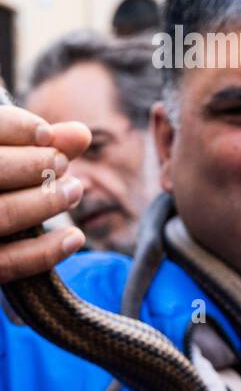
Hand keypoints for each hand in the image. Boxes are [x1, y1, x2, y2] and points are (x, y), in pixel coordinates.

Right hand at [0, 107, 92, 282]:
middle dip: (34, 165)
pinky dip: (45, 252)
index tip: (46, 134)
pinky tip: (74, 237)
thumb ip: (38, 147)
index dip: (14, 126)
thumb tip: (82, 134)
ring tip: (74, 190)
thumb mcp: (5, 162)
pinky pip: (6, 264)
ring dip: (46, 202)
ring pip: (1, 215)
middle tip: (62, 164)